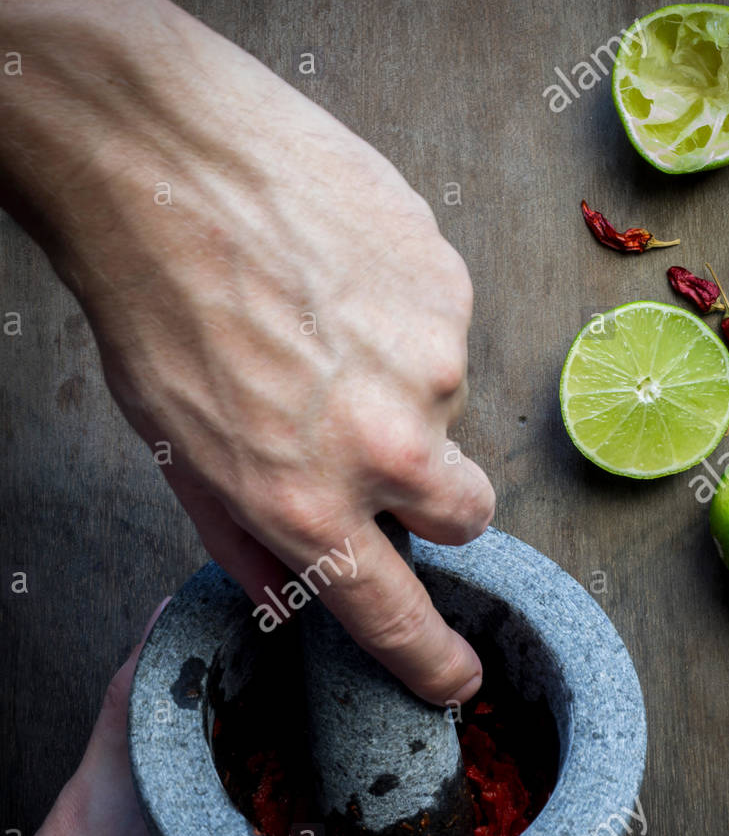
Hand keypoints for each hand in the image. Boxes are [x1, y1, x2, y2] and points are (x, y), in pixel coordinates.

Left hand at [0, 0, 493, 705]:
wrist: (162, 158)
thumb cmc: (153, 306)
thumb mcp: (178, 454)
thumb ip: (248, 538)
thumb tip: (295, 591)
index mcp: (307, 504)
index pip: (400, 617)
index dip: (433, 660)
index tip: (456, 676)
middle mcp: (384, 447)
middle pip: (469, 514)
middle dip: (436, 496)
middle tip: (376, 444)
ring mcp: (430, 361)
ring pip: (451, 408)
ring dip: (405, 387)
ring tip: (328, 328)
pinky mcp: (450, 284)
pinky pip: (447, 328)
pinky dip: (404, 318)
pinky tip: (342, 281)